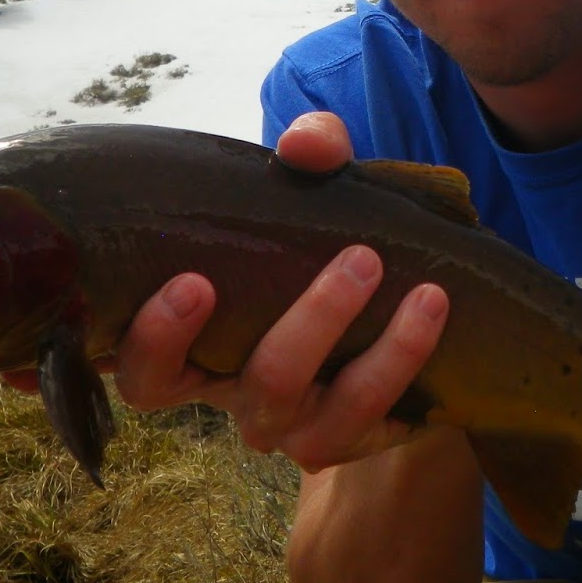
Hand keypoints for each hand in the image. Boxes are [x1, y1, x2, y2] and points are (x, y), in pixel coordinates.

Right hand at [111, 111, 451, 472]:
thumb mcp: (304, 192)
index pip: (146, 372)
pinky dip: (409, 361)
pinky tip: (435, 311)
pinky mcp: (355, 439)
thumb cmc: (307, 241)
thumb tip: (306, 143)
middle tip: (359, 259)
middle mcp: (239, 398)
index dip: (157, 340)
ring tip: (424, 288)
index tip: (194, 282)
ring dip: (383, 352)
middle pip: (257, 391)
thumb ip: (307, 153)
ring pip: (327, 417)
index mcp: (193, 350)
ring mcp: (298, 429)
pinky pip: (379, 420)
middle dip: (310, 327)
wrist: (378, 289)